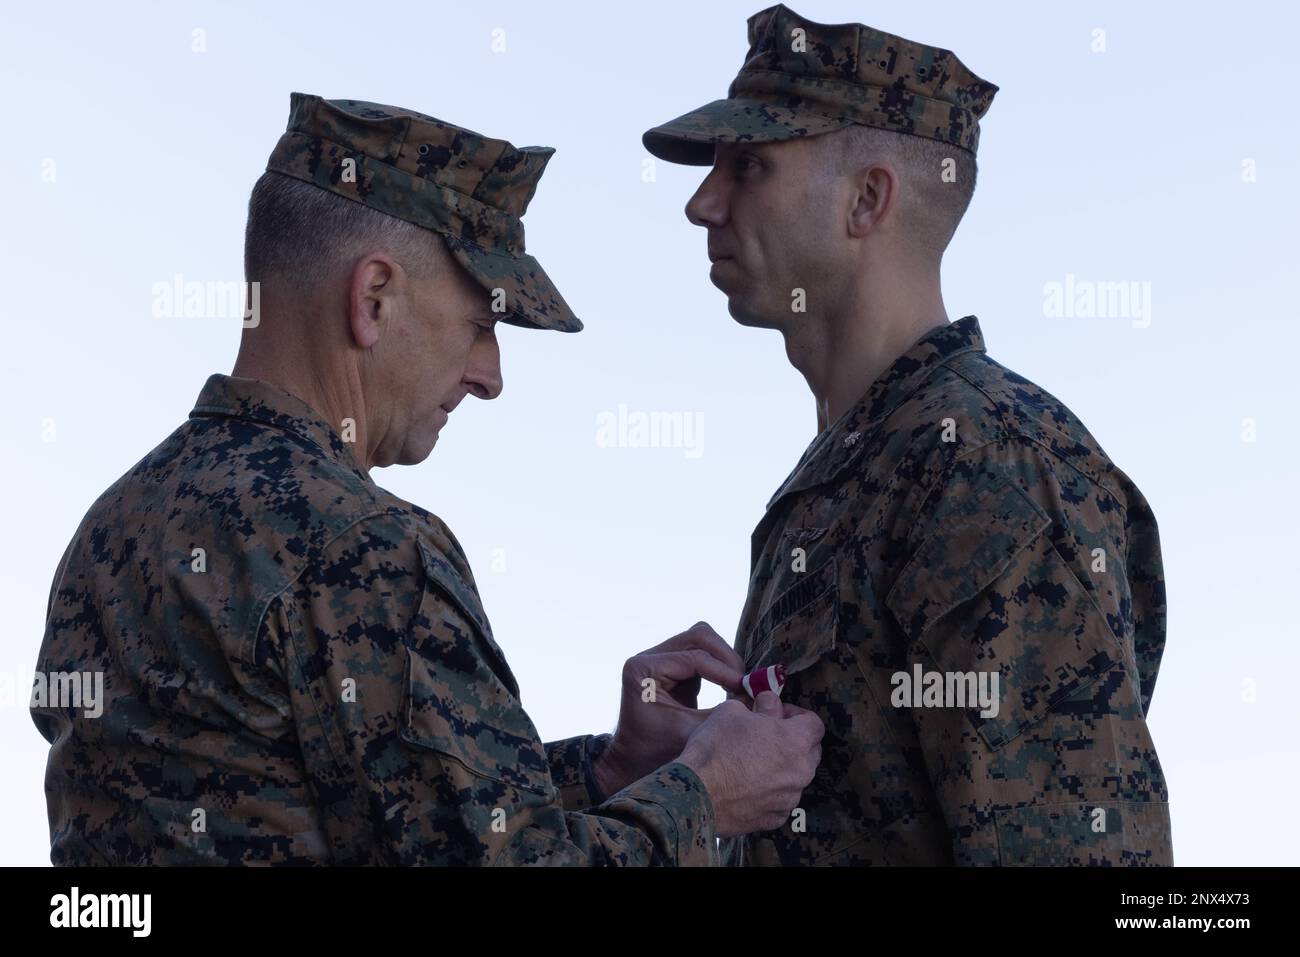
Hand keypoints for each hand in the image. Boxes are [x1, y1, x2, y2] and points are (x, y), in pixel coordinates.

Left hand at [593, 622, 743, 795]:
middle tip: (745, 684)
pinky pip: (703, 653)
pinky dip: (720, 666)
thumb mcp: (692, 734)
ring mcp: (660, 658)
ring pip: (702, 640)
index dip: (724, 672)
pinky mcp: (673, 666)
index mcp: (643, 669)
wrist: (633, 762)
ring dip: (724, 660)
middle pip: (698, 636)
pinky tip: (731, 686)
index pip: (693, 658)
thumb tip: (760, 698)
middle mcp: (649, 656)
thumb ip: (723, 714)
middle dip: (726, 658)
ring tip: (738, 685)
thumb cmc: (656, 753)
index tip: (745, 690)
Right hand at [677, 691, 823, 837]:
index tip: (777, 713)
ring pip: (796, 776)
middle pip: (810, 751)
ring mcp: (789, 798)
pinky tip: (747, 784)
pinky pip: (781, 799)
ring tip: (753, 761)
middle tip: (766, 735)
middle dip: (793, 740)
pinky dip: (770, 790)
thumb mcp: (733, 711)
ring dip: (782, 766)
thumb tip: (769, 706)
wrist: (695, 794)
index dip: (796, 714)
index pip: (814, 723)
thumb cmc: (714, 749)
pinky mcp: (775, 818)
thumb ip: (760, 706)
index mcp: (795, 742)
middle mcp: (800, 772)